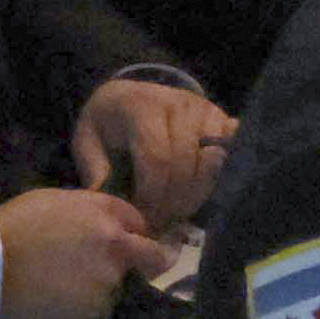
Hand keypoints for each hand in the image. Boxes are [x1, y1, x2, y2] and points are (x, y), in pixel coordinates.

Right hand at [0, 188, 164, 318]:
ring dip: (100, 292)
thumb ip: (92, 211)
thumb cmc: (14, 226)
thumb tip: (110, 225)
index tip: (125, 242)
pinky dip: (81, 316)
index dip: (132, 234)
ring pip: (116, 293)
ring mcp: (107, 292)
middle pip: (149, 262)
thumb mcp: (56, 200)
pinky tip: (56, 309)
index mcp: (107, 218)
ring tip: (65, 292)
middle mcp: (117, 255)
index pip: (140, 225)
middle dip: (141, 264)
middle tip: (118, 271)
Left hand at [72, 75, 233, 228]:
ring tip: (176, 212)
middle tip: (160, 223)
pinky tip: (204, 193)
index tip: (142, 218)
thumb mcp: (87, 140)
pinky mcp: (222, 119)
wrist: (127, 95)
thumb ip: (95, 169)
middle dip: (173, 202)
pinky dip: (221, 175)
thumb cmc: (106, 124)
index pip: (157, 158)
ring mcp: (204, 109)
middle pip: (186, 164)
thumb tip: (107, 203)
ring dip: (195, 195)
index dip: (152, 195)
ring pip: (211, 163)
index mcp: (141, 106)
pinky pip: (232, 150)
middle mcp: (177, 103)